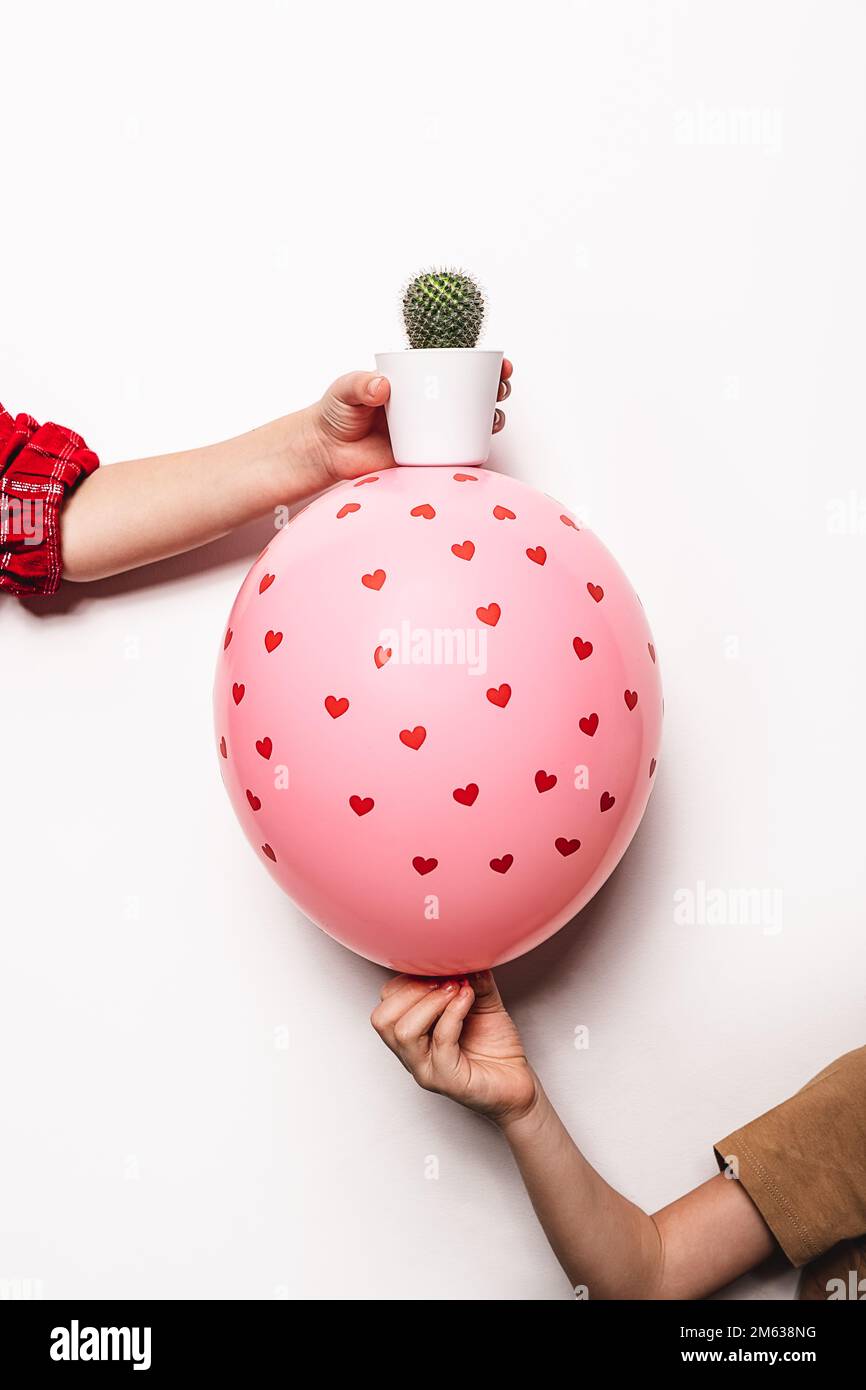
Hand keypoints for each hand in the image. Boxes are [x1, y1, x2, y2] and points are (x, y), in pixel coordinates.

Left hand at [307, 360, 513, 484]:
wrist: (326, 451)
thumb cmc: (336, 413)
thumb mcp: (345, 389)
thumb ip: (360, 384)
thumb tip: (382, 385)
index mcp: (415, 383)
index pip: (455, 368)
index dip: (483, 365)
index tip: (498, 364)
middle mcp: (428, 407)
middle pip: (472, 396)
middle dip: (496, 391)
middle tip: (499, 390)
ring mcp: (429, 433)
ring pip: (471, 425)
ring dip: (491, 420)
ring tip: (494, 418)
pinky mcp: (424, 460)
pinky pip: (454, 457)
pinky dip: (472, 453)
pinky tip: (481, 448)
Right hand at [370, 969, 537, 1125]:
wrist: (518, 1083)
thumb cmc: (497, 1048)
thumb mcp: (483, 1002)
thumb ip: (472, 979)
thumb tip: (466, 954)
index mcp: (413, 1034)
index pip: (385, 1003)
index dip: (406, 980)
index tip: (434, 967)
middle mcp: (413, 1054)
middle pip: (382, 1019)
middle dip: (411, 991)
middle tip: (443, 981)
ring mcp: (427, 1069)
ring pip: (403, 1032)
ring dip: (430, 1002)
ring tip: (456, 990)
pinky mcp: (447, 1080)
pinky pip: (440, 1042)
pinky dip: (453, 1014)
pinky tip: (468, 1000)